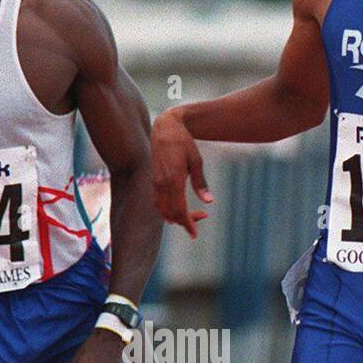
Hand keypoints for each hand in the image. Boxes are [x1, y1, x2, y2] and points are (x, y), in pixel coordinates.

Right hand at [151, 110, 212, 237]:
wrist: (165, 128)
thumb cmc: (184, 142)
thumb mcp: (196, 160)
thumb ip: (200, 182)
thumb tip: (208, 202)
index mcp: (174, 180)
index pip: (179, 210)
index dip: (187, 224)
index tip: (194, 234)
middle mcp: (162, 184)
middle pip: (171, 213)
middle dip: (185, 221)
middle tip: (201, 219)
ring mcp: (155, 182)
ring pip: (162, 210)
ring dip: (175, 217)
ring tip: (191, 215)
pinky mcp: (153, 180)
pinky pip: (158, 202)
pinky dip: (166, 210)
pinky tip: (177, 208)